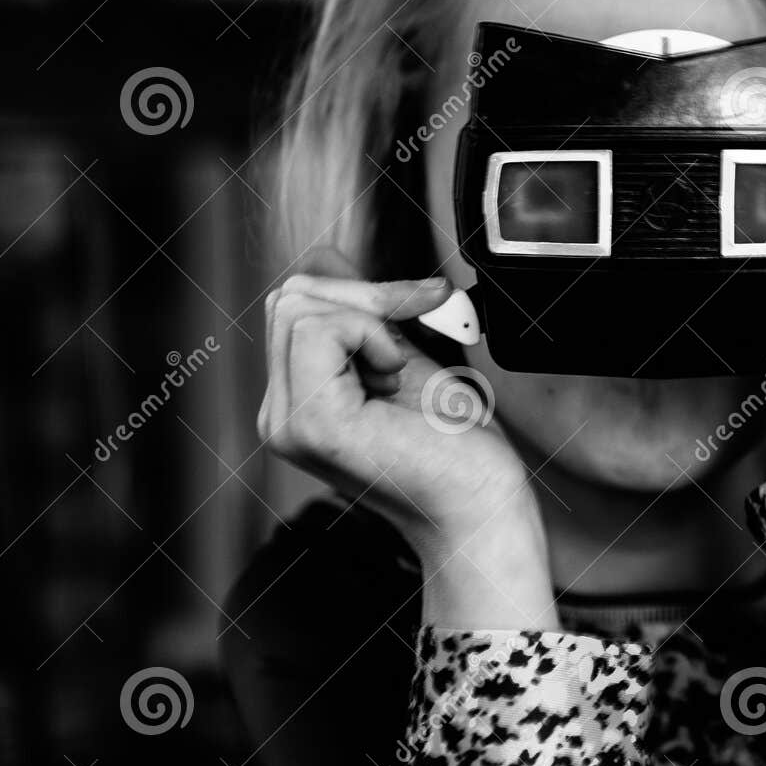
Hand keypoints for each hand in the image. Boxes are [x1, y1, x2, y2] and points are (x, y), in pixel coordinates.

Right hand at [259, 248, 553, 628]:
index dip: (355, 291)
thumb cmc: (458, 450)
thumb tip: (329, 257)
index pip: (292, 309)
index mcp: (298, 404)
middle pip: (288, 300)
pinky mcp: (312, 425)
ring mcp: (289, 424)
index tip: (417, 301)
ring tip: (398, 369)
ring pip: (297, 308)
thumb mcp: (401, 360)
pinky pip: (318, 331)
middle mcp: (281, 417)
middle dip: (360, 295)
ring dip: (366, 319)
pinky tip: (393, 376)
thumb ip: (362, 319)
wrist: (484, 508)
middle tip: (413, 325)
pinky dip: (368, 334)